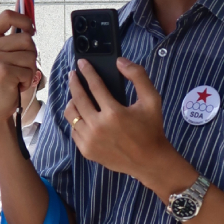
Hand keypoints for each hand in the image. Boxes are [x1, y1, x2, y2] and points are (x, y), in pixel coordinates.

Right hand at [0, 10, 36, 132]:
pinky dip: (28, 81)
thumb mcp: (2, 54)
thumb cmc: (1, 80)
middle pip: (27, 39)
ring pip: (31, 55)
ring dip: (30, 69)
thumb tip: (21, 3)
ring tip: (17, 77)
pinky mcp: (2, 72)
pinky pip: (30, 70)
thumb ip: (11, 33)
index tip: (31, 31)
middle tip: (21, 67)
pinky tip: (16, 86)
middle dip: (32, 54)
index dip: (25, 20)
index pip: (8, 15)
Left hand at [65, 59, 194, 198]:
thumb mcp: (152, 99)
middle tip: (73, 75)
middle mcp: (98, 127)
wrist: (149, 161)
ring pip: (71, 115)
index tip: (82, 63)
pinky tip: (82, 115)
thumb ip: (138, 76)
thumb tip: (120, 62)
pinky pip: (73, 130)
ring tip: (75, 96)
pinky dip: (76, 120)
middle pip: (78, 98)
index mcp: (114, 113)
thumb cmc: (151, 129)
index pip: (94, 85)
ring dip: (72, 101)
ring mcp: (90, 140)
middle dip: (74, 82)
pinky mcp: (86, 150)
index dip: (87, 71)